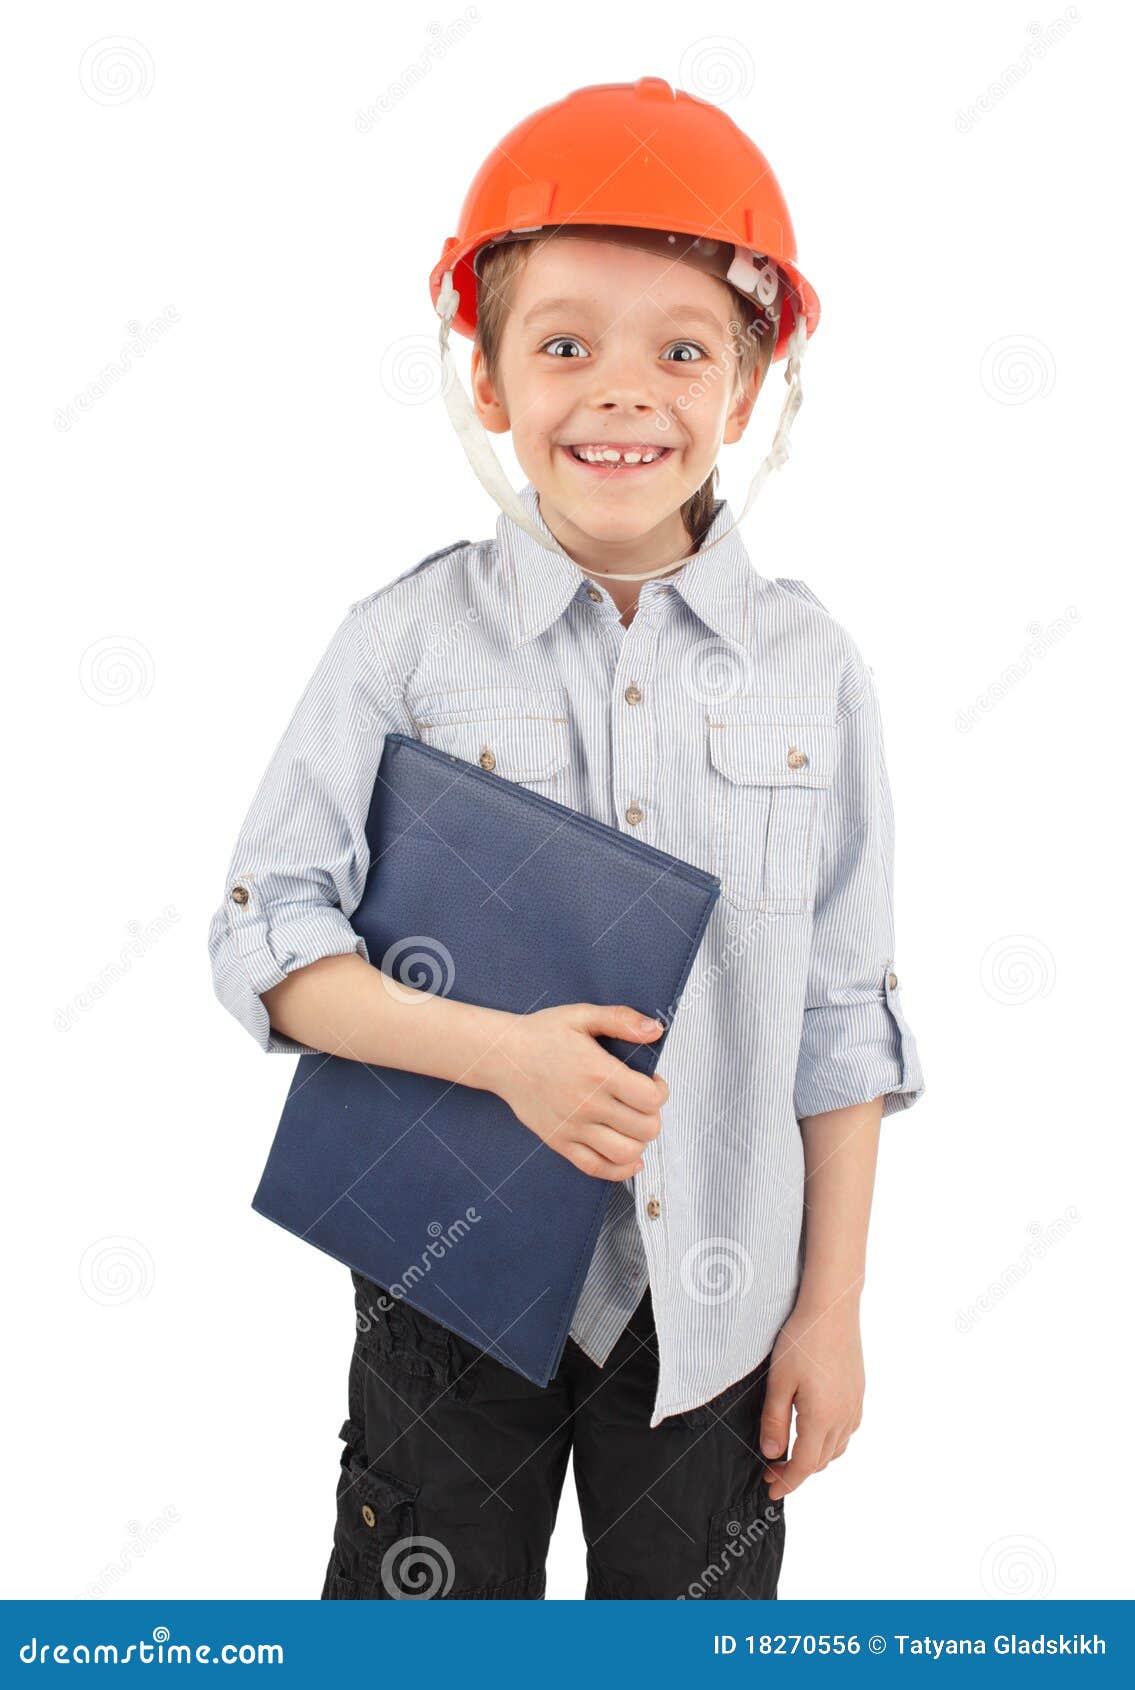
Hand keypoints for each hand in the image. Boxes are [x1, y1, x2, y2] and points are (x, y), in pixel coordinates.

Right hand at [491, 1003, 668, 1180]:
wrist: (503, 1057)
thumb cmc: (543, 1034)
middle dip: (653, 1115)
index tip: (652, 1082)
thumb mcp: (582, 1015)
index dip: (661, 1090)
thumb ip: (622, 1019)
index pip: (651, 1098)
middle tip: (642, 1102)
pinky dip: (620, 1170)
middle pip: (646, 1128)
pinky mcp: (560, 1142)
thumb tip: (656, 1030)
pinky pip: (597, 1168)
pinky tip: (629, 1157)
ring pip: (627, 1152)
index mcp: (598, 1073)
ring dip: (640, 1141)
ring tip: (632, 1124)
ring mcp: (573, 1128)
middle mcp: (588, 1104)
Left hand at [758, 1295, 864, 1501]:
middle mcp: (844, 1417)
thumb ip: (774, 1420)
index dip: (787, 1482)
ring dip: (815, 1457)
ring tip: (791, 1454)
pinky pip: (846, 1430)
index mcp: (822, 1418)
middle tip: (772, 1470)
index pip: (804, 1465)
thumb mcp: (779, 1382)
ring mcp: (854, 1405)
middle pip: (821, 1460)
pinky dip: (830, 1441)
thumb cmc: (802, 1341)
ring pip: (836, 1447)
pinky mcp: (858, 1393)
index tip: (771, 1491)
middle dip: (797, 1471)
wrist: (832, 1310)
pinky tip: (816, 1431)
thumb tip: (771, 1453)